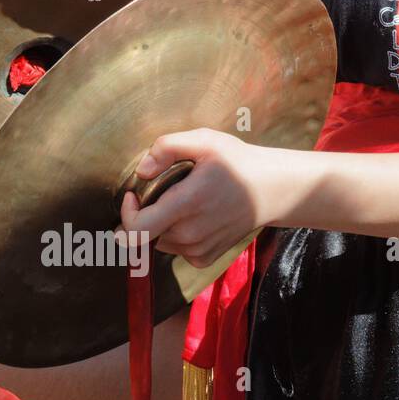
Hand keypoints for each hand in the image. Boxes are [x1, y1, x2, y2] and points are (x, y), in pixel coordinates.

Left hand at [119, 129, 285, 267]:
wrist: (271, 190)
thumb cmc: (238, 162)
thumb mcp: (205, 141)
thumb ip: (168, 147)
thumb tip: (141, 170)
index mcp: (186, 206)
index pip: (137, 229)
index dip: (126, 214)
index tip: (133, 196)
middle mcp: (190, 234)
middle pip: (146, 233)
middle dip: (146, 214)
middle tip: (164, 193)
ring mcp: (198, 249)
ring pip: (160, 241)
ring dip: (162, 224)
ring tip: (185, 202)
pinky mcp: (205, 259)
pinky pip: (176, 250)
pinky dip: (177, 236)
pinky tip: (194, 218)